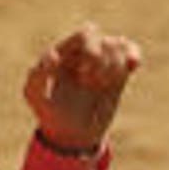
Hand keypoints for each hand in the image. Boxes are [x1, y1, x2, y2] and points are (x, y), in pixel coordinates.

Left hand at [24, 24, 141, 154]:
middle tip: (91, 82)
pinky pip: (131, 54)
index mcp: (66, 50)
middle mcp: (85, 52)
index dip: (90, 51)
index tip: (83, 75)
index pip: (85, 35)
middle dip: (102, 61)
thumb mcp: (34, 95)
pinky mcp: (118, 75)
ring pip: (118, 46)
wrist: (70, 135)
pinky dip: (134, 56)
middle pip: (103, 40)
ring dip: (114, 66)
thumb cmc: (48, 111)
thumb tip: (53, 55)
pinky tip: (134, 66)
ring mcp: (102, 62)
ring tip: (102, 85)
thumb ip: (38, 73)